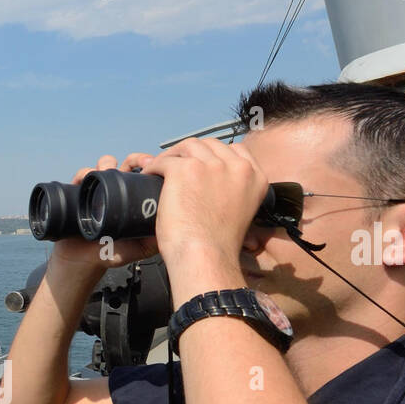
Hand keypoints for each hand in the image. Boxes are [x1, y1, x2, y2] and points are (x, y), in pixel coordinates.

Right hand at [50, 153, 160, 271]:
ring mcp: (98, 190)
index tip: (155, 166)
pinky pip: (81, 176)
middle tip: (142, 164)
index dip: (150, 166)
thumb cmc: (110, 253)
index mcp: (132, 198)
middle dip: (134, 159)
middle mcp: (116, 191)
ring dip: (107, 163)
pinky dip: (84, 173)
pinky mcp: (79, 193)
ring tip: (108, 172)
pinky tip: (88, 178)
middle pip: (127, 163)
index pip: (144, 175)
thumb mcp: (138, 249)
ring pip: (104, 164)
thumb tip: (172, 230)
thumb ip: (153, 241)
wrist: (83, 261)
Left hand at [139, 138, 266, 277]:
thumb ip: (234, 192)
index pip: (235, 150)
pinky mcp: (185, 170)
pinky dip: (154, 166)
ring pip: (187, 147)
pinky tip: (149, 175)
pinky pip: (165, 160)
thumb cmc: (217, 246)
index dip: (214, 154)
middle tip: (176, 165)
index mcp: (255, 177)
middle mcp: (237, 167)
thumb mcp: (239, 211)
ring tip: (161, 168)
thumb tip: (214, 185)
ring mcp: (211, 166)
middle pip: (210, 145)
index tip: (201, 163)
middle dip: (191, 153)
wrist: (205, 258)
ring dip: (173, 156)